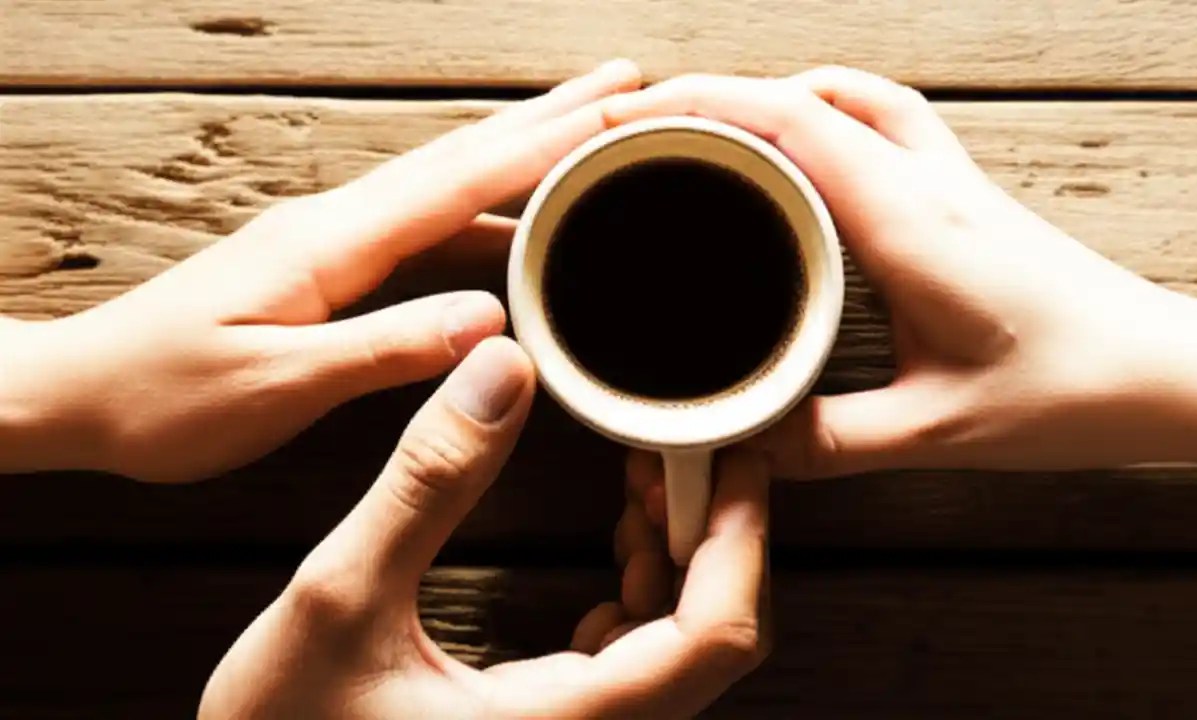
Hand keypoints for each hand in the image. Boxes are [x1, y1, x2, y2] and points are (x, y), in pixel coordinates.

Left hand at [0, 61, 640, 481]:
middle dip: (548, 118)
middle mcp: (336, 223)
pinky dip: (483, 214)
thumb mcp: (278, 384)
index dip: (545, 144)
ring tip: (590, 140)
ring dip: (521, 156)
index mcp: (330, 242)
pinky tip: (514, 227)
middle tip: (626, 89)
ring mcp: (330, 239)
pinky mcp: (325, 266)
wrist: (80, 393)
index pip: (459, 179)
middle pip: (461, 156)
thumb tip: (489, 322)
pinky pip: (424, 228)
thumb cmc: (166, 395)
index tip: (616, 113)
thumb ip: (385, 348)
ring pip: (447, 184)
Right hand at [199, 338, 768, 719]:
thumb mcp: (339, 596)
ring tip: (648, 477)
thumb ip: (427, 483)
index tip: (737, 455)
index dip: (744, 538)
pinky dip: (643, 592)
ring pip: (678, 649)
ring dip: (680, 560)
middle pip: (713, 638)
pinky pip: (636, 660)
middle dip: (715, 535)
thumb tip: (500, 369)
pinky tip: (616, 541)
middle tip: (689, 448)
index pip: (715, 636)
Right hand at [602, 68, 1196, 473]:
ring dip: (772, 95)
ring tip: (708, 130)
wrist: (1164, 370)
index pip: (791, 125)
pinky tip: (801, 152)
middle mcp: (929, 183)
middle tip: (645, 133)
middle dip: (711, 99)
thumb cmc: (1070, 393)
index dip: (699, 107)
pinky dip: (826, 111)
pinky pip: (883, 119)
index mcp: (911, 225)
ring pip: (848, 93)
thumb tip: (736, 440)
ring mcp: (951, 179)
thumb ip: (823, 442)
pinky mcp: (962, 193)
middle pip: (806, 94)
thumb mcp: (933, 432)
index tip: (628, 119)